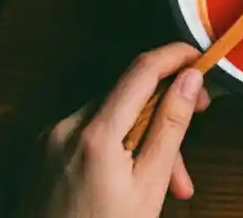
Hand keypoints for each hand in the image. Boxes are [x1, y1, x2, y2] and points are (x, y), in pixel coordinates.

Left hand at [17, 42, 211, 217]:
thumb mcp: (150, 186)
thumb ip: (171, 127)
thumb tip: (191, 80)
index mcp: (95, 133)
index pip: (142, 70)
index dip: (176, 57)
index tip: (200, 59)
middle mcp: (65, 127)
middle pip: (127, 98)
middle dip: (164, 116)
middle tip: (192, 137)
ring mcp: (49, 140)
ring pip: (109, 118)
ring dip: (142, 138)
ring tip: (165, 183)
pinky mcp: (42, 153)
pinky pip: (87, 134)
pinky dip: (115, 148)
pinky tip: (129, 179)